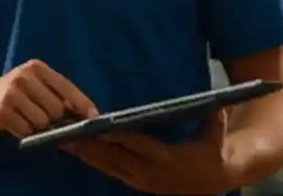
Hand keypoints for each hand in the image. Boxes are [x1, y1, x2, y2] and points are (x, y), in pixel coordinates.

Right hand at [0, 59, 98, 138]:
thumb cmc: (14, 94)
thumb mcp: (35, 86)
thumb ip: (57, 95)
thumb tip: (85, 113)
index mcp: (36, 67)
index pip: (66, 86)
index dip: (82, 103)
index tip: (94, 116)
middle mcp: (24, 76)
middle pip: (56, 108)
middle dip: (54, 119)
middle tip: (42, 118)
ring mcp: (11, 93)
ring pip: (42, 121)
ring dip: (38, 127)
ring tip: (26, 119)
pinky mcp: (1, 110)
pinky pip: (26, 130)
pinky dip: (24, 132)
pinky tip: (15, 123)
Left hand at [63, 108, 233, 195]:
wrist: (217, 180)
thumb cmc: (214, 151)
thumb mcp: (216, 132)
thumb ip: (214, 116)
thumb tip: (218, 98)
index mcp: (168, 158)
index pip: (136, 144)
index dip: (115, 135)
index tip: (96, 126)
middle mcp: (150, 172)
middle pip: (114, 157)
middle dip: (89, 145)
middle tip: (67, 132)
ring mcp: (141, 181)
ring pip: (108, 166)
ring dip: (86, 154)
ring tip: (64, 141)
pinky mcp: (137, 184)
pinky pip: (111, 172)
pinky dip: (94, 161)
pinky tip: (79, 152)